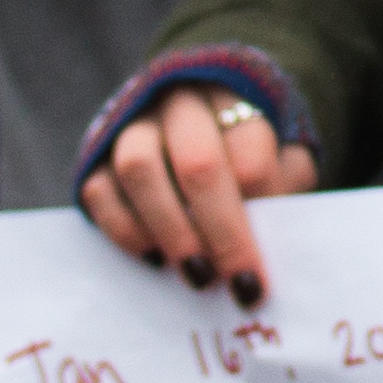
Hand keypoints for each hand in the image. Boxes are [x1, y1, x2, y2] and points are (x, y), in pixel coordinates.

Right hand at [77, 88, 321, 304]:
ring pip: (139, 168)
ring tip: (197, 274)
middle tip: (235, 284)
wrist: (191, 121)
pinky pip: (100, 190)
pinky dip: (126, 231)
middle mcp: (181, 104)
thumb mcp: (280, 157)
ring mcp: (134, 124)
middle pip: (197, 162)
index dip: (260, 215)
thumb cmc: (245, 151)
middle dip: (220, 232)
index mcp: (236, 98)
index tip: (264, 270)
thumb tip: (278, 235)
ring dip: (171, 232)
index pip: (250, 152)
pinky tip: (155, 258)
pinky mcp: (97, 152)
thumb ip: (285, 186)